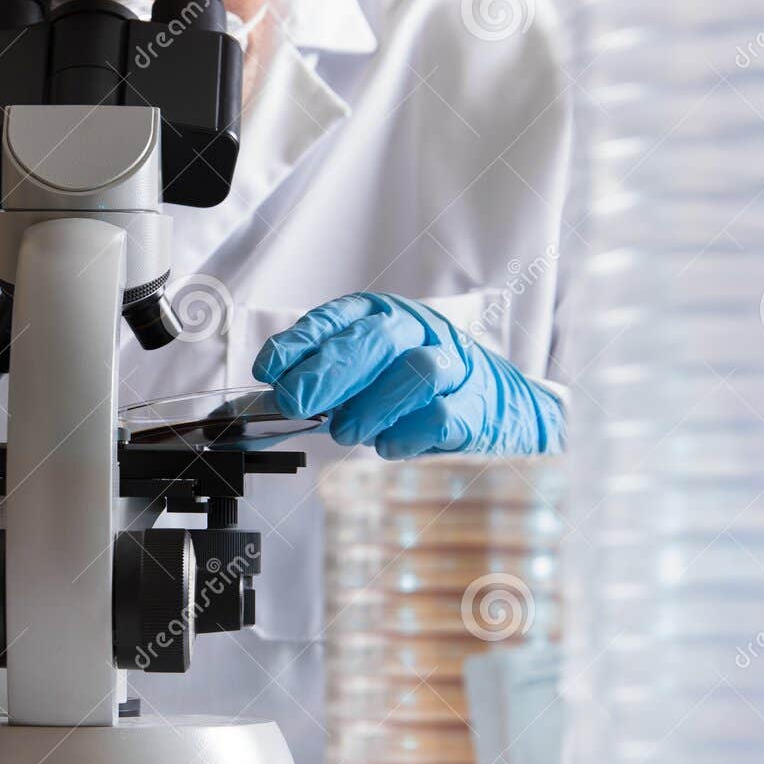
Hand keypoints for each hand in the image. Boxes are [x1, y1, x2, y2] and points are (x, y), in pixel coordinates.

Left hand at [251, 292, 564, 458]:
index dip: (300, 343)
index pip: (338, 319)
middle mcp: (420, 332)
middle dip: (329, 372)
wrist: (495, 403)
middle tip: (295, 402)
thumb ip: (323, 383)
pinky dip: (407, 434)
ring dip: (372, 406)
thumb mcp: (366, 375)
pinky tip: (387, 446)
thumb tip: (271, 400)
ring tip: (345, 433)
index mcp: (385, 316)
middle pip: (377, 339)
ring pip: (416, 371)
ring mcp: (453, 366)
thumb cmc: (414, 388)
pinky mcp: (474, 407)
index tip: (269, 369)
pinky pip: (441, 416)